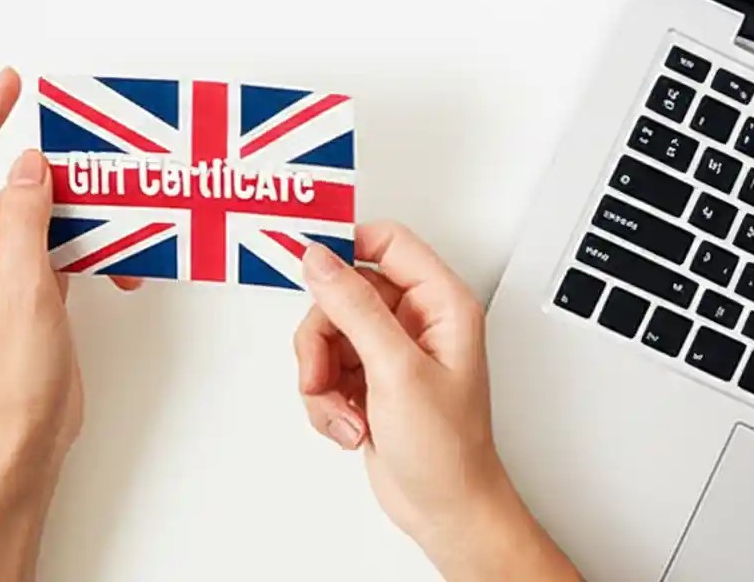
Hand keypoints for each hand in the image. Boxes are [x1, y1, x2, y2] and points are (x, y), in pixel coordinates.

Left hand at [0, 69, 137, 581]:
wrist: (26, 441)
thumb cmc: (12, 381)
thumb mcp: (24, 292)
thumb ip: (26, 221)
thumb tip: (29, 161)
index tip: (11, 84)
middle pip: (9, 192)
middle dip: (56, 178)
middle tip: (98, 159)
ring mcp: (4, 277)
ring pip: (44, 221)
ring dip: (86, 219)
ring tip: (126, 219)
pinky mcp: (35, 293)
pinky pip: (64, 250)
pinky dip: (96, 251)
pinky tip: (126, 265)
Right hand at [294, 223, 578, 580]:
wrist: (446, 511)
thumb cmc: (447, 451)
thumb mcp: (396, 371)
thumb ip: (355, 308)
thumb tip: (323, 261)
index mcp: (442, 303)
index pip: (388, 242)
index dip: (345, 246)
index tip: (306, 262)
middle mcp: (418, 320)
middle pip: (344, 292)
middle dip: (322, 339)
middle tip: (321, 375)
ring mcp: (392, 351)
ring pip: (327, 334)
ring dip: (321, 379)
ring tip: (343, 413)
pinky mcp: (371, 379)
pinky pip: (326, 368)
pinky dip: (325, 400)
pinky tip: (349, 426)